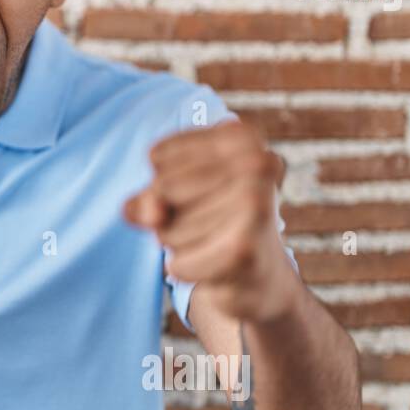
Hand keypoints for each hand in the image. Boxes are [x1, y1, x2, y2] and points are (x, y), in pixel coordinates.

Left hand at [122, 119, 300, 322]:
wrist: (259, 274)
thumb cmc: (213, 220)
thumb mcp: (174, 197)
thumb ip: (149, 198)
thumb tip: (150, 212)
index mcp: (241, 136)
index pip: (157, 155)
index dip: (161, 181)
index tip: (196, 191)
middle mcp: (257, 163)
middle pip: (162, 189)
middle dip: (166, 215)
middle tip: (205, 222)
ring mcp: (255, 204)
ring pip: (167, 230)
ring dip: (178, 244)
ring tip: (212, 241)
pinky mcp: (246, 249)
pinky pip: (179, 262)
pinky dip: (185, 268)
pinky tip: (212, 265)